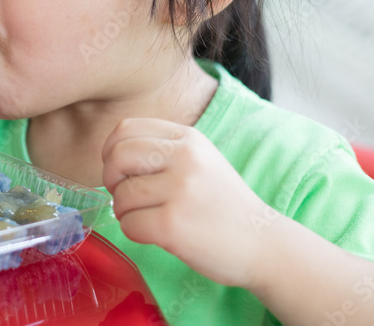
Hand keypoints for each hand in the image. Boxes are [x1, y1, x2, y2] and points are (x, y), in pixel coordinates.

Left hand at [101, 118, 271, 287]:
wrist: (263, 243)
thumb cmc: (222, 204)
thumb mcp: (199, 160)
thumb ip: (161, 149)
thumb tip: (111, 152)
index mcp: (187, 138)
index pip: (125, 129)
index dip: (111, 151)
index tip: (120, 170)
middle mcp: (184, 158)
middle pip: (117, 157)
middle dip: (111, 180)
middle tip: (126, 195)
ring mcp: (179, 190)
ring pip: (120, 194)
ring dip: (124, 211)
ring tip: (146, 216)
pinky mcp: (172, 224)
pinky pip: (128, 224)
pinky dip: (133, 232)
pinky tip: (154, 234)